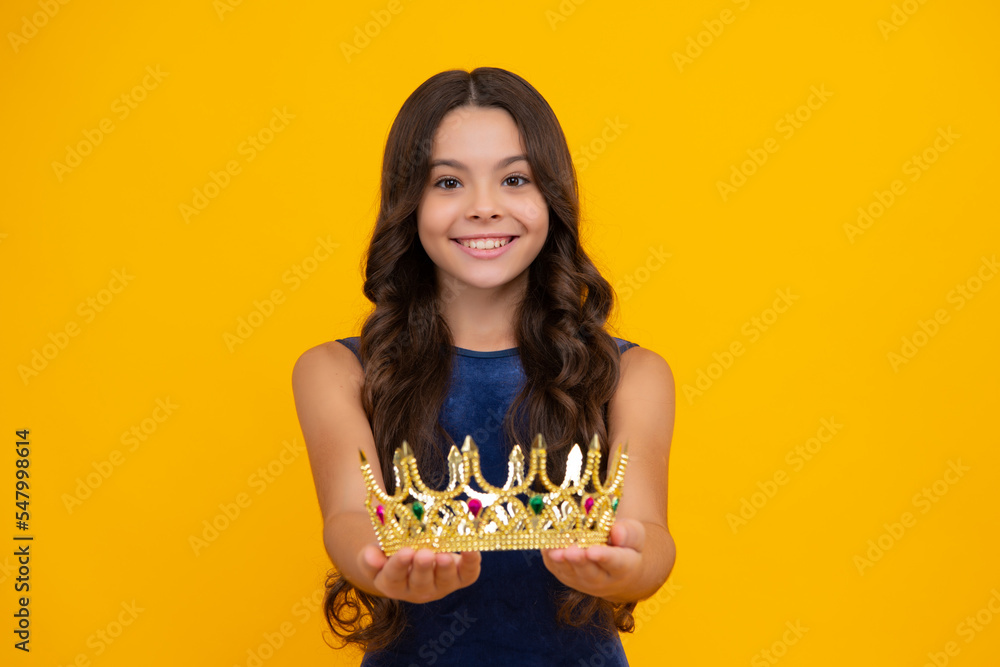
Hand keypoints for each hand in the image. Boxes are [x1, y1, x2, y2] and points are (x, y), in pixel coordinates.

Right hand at [357, 543, 480, 602]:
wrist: (413, 553)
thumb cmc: (390, 553)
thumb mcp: (375, 554)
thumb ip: (371, 557)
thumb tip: (372, 557)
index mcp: (393, 584)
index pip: (394, 578)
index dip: (399, 565)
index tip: (404, 552)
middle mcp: (417, 590)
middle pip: (420, 583)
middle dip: (423, 568)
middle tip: (425, 554)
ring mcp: (440, 586)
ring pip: (444, 581)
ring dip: (445, 568)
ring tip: (444, 555)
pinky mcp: (460, 579)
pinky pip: (468, 574)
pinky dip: (472, 562)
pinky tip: (472, 548)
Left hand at [540, 518, 644, 600]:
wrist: (617, 569)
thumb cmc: (626, 546)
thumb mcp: (635, 536)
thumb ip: (628, 533)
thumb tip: (617, 531)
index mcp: (624, 567)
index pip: (615, 563)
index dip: (603, 557)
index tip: (593, 551)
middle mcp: (602, 579)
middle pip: (589, 572)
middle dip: (579, 561)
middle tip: (571, 551)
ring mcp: (581, 581)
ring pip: (570, 572)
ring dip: (561, 562)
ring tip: (554, 551)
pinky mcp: (566, 577)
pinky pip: (555, 568)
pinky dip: (549, 557)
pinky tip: (545, 544)